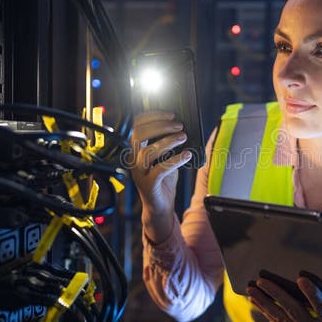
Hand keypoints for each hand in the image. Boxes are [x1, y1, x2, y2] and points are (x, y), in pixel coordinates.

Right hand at [129, 112, 190, 236]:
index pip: (136, 126)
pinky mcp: (149, 185)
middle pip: (138, 135)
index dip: (152, 116)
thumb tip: (181, 126)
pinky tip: (187, 155)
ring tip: (183, 137)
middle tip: (179, 125)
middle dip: (160, 126)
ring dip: (168, 141)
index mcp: (136, 150)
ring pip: (148, 152)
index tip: (170, 114)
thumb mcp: (166, 157)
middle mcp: (134, 160)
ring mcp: (140, 173)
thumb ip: (168, 143)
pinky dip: (175, 160)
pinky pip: (160, 170)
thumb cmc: (163, 181)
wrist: (160, 207)